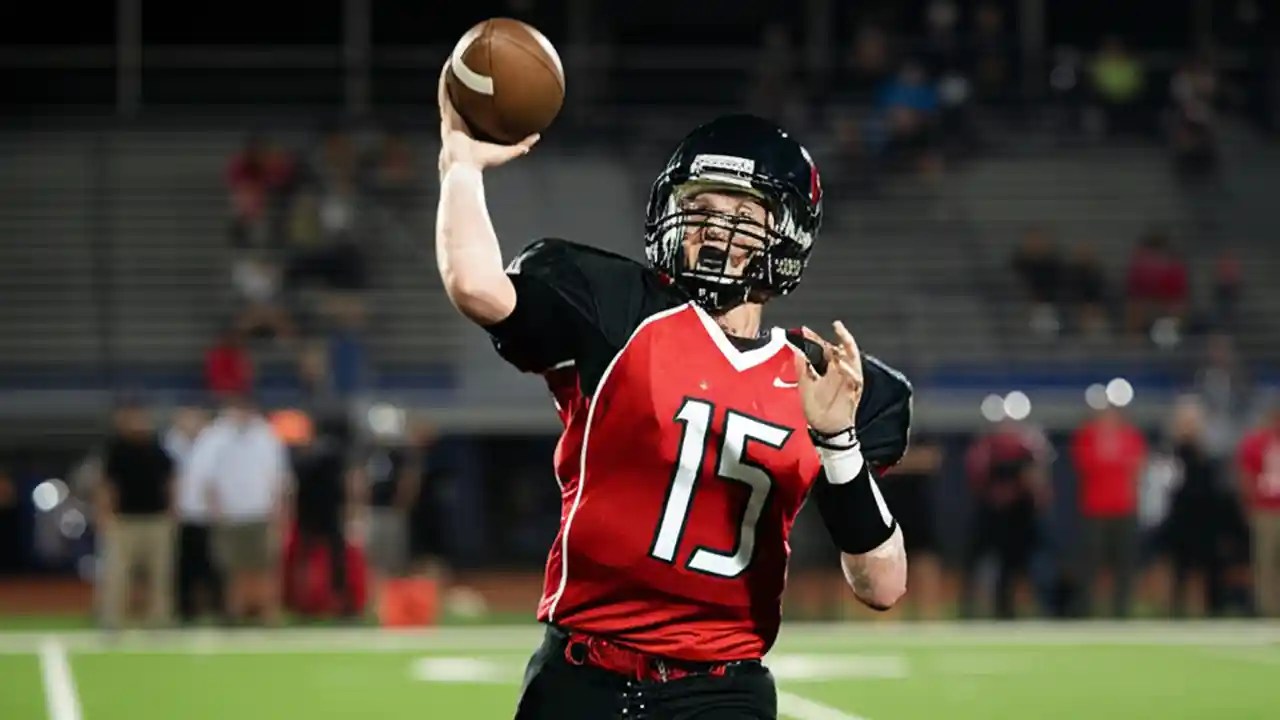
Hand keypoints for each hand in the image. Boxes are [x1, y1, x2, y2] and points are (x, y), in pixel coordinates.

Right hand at [437, 62, 539, 176]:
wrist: (465, 167)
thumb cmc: (483, 163)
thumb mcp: (507, 151)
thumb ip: (522, 144)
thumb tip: (537, 136)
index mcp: (469, 130)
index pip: (471, 114)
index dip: (473, 103)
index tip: (479, 91)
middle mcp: (458, 123)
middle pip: (459, 101)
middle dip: (460, 87)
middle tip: (466, 71)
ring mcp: (450, 119)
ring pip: (449, 95)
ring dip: (451, 79)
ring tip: (454, 62)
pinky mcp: (446, 117)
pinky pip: (445, 96)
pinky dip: (444, 83)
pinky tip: (447, 69)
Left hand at [794, 321, 864, 434]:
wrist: (825, 427)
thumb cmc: (816, 407)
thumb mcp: (805, 384)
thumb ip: (801, 366)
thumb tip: (796, 348)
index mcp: (828, 369)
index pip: (824, 348)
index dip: (816, 339)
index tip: (805, 330)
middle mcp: (840, 371)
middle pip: (844, 349)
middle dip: (842, 336)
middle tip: (837, 325)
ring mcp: (849, 380)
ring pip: (854, 360)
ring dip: (849, 349)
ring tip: (840, 339)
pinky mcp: (854, 391)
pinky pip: (855, 378)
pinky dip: (849, 371)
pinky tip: (841, 365)